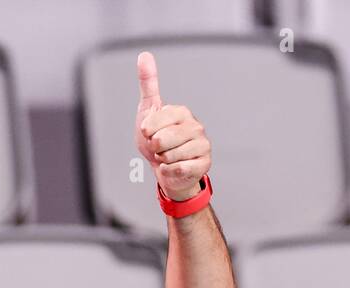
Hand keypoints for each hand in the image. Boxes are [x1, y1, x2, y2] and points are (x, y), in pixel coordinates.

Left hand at [134, 51, 210, 201]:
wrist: (165, 170)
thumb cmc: (156, 140)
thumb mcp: (148, 111)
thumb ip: (148, 84)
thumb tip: (145, 55)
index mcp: (182, 112)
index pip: (157, 121)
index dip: (147, 131)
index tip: (148, 133)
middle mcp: (196, 126)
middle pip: (163, 140)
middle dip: (155, 148)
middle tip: (159, 148)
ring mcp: (202, 144)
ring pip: (171, 155)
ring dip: (163, 160)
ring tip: (167, 157)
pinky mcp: (205, 163)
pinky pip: (180, 168)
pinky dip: (171, 171)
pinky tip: (173, 167)